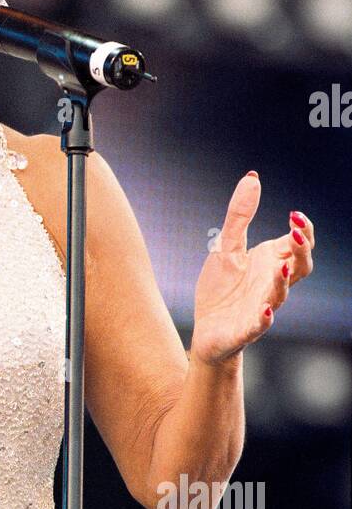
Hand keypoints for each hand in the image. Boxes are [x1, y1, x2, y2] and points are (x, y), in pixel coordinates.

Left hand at [190, 172, 314, 364]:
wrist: (206, 331)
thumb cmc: (222, 288)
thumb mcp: (227, 247)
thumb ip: (239, 216)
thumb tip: (253, 177)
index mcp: (271, 262)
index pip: (299, 244)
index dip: (304, 230)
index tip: (295, 214)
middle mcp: (272, 284)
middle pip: (300, 268)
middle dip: (302, 251)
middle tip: (297, 232)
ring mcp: (261, 306)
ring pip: (281, 294)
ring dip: (282, 280)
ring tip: (279, 265)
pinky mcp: (246, 329)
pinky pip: (260, 325)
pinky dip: (264, 318)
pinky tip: (265, 310)